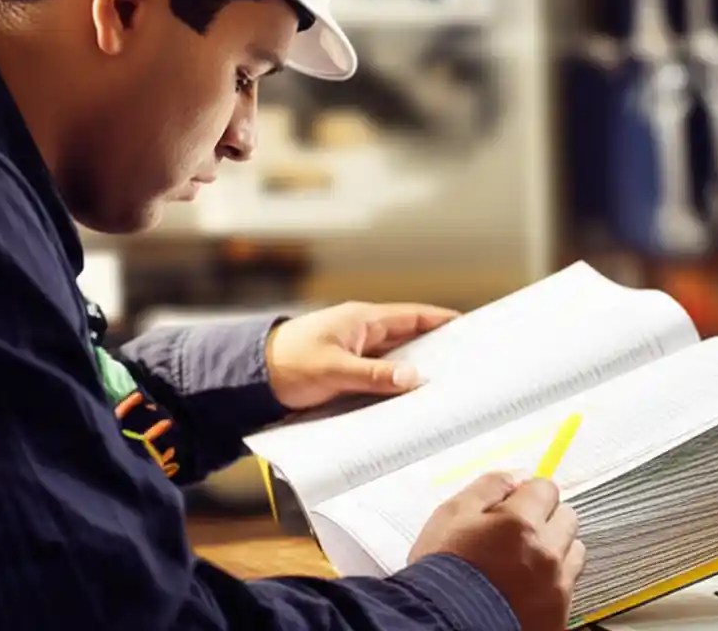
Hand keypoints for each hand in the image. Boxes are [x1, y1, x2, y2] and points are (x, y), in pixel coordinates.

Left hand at [265, 302, 457, 409]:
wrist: (248, 377)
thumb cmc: (287, 363)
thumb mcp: (334, 370)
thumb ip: (375, 374)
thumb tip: (414, 377)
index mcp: (362, 320)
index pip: (413, 317)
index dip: (442, 321)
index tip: (469, 328)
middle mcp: (362, 333)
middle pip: (409, 339)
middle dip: (436, 349)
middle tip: (465, 364)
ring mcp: (354, 352)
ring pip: (395, 360)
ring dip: (415, 370)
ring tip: (445, 386)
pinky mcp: (345, 372)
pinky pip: (380, 376)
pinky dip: (395, 384)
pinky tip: (409, 400)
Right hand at [409, 473, 585, 630]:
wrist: (439, 628)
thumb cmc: (440, 576)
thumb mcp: (451, 516)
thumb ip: (489, 487)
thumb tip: (517, 476)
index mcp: (521, 523)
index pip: (546, 488)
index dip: (528, 494)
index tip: (516, 504)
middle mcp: (546, 553)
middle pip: (567, 517)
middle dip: (546, 519)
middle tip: (518, 534)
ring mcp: (556, 587)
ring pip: (573, 552)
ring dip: (555, 551)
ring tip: (523, 564)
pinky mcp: (558, 615)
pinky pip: (569, 587)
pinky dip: (553, 583)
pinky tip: (526, 589)